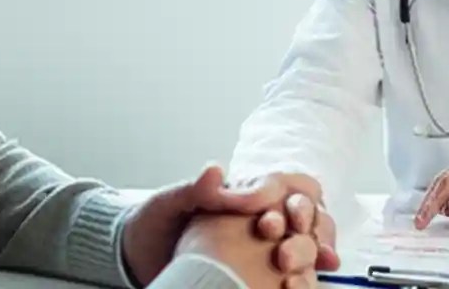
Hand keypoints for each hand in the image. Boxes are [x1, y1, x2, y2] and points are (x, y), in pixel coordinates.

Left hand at [122, 164, 331, 285]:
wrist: (137, 258)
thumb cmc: (154, 221)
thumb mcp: (170, 202)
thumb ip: (196, 189)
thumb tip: (217, 171)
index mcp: (247, 192)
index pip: (291, 186)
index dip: (296, 201)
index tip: (278, 221)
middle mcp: (264, 214)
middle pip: (309, 215)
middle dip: (307, 231)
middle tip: (284, 255)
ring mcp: (266, 244)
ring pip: (309, 242)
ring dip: (310, 255)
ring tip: (292, 275)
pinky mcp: (262, 271)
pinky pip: (296, 270)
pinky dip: (305, 278)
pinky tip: (297, 286)